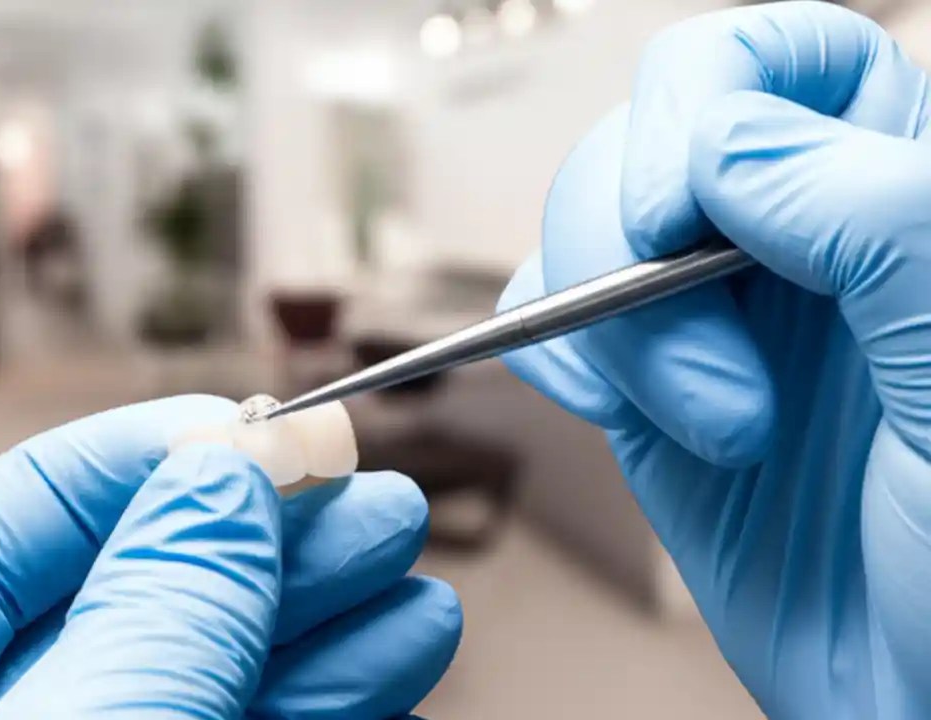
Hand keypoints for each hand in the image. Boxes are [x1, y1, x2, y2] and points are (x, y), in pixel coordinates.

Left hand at [0, 396, 460, 718]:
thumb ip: (155, 607)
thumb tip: (226, 473)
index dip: (119, 462)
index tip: (234, 425)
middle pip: (126, 592)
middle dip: (253, 529)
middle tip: (351, 480)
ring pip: (208, 665)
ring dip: (318, 604)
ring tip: (399, 548)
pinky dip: (335, 690)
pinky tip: (401, 641)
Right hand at [499, 3, 930, 717]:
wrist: (923, 706)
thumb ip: (880, 226)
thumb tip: (728, 143)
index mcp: (902, 200)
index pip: (784, 62)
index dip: (707, 100)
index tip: (681, 208)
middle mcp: (802, 244)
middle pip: (652, 143)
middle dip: (639, 254)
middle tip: (713, 374)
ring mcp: (716, 317)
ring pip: (585, 229)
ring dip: (608, 329)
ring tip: (712, 429)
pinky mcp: (651, 388)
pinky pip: (552, 317)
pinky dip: (552, 352)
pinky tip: (618, 411)